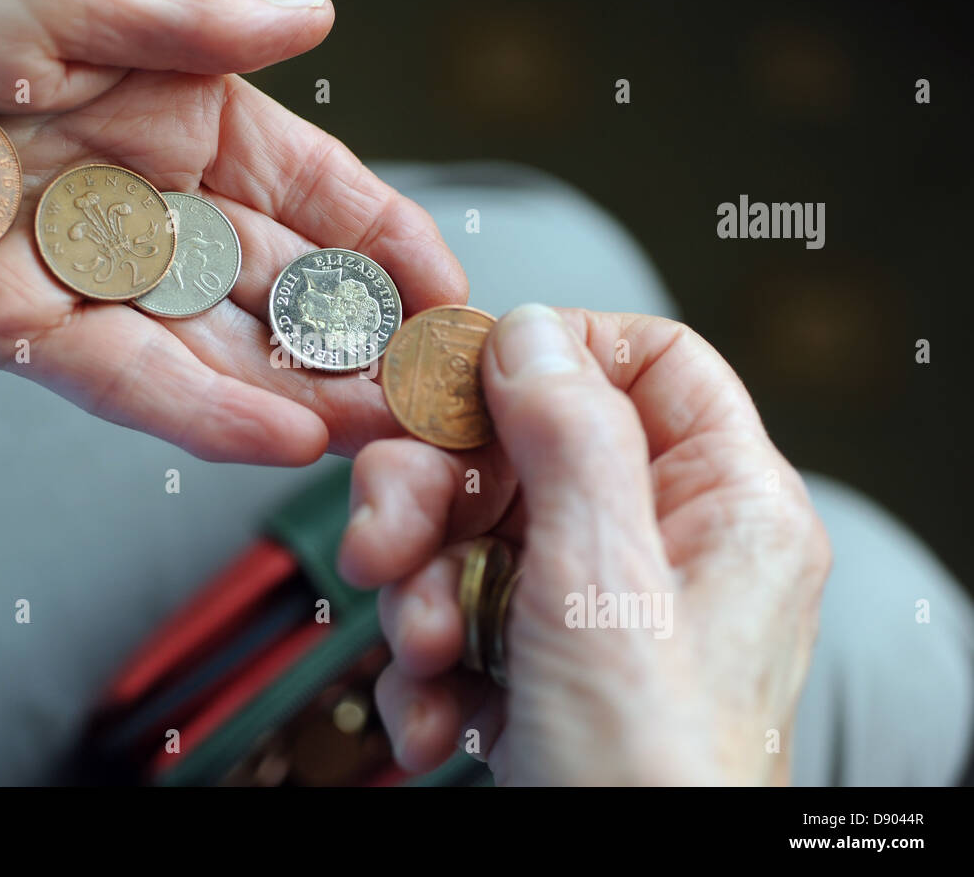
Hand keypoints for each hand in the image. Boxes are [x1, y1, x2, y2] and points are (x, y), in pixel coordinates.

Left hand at [0, 0, 465, 463]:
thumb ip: (190, 21)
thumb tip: (310, 16)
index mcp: (164, 116)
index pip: (308, 191)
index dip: (383, 239)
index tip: (446, 289)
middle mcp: (134, 203)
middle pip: (272, 287)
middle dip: (354, 340)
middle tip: (428, 391)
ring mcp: (77, 273)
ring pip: (209, 348)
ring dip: (295, 392)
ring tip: (378, 433)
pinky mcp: (5, 329)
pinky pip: (117, 378)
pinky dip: (198, 410)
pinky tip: (279, 435)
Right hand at [339, 305, 831, 784]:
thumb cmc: (648, 779)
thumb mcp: (603, 585)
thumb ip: (570, 440)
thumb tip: (530, 334)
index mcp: (724, 506)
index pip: (649, 363)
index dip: (550, 356)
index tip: (461, 382)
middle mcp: (665, 548)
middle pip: (529, 450)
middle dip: (438, 496)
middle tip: (387, 537)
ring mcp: (601, 610)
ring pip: (477, 533)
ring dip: (421, 590)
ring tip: (424, 653)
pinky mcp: (545, 664)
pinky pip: (464, 611)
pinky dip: (430, 659)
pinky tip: (436, 712)